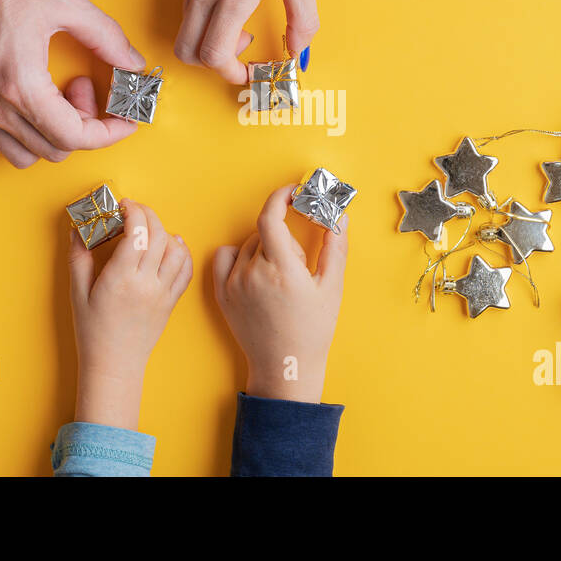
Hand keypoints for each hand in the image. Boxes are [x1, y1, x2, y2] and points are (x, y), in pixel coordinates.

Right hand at [0, 0, 145, 167]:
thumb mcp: (62, 1)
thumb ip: (105, 35)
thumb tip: (132, 62)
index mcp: (21, 87)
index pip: (74, 137)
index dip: (109, 133)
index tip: (125, 121)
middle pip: (54, 150)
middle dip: (83, 126)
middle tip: (84, 85)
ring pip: (24, 155)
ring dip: (52, 135)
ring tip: (57, 96)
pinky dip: (22, 137)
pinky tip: (32, 105)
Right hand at [67, 200, 192, 429]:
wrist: (114, 364)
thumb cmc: (93, 331)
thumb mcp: (77, 293)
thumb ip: (79, 257)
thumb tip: (78, 229)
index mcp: (121, 279)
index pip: (137, 232)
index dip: (132, 211)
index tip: (123, 205)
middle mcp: (146, 283)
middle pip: (158, 235)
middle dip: (147, 215)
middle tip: (134, 211)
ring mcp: (162, 292)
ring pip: (176, 250)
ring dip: (165, 232)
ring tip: (150, 228)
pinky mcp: (171, 301)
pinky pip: (185, 270)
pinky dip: (182, 253)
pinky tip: (171, 246)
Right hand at [174, 0, 317, 83]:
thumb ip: (302, 18)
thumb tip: (299, 50)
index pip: (213, 55)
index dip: (231, 73)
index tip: (251, 71)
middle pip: (187, 49)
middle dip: (213, 62)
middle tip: (243, 52)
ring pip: (187, 26)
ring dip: (210, 36)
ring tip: (242, 21)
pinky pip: (188, 3)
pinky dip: (207, 15)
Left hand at [212, 185, 347, 402]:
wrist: (284, 366)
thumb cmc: (311, 331)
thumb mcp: (331, 288)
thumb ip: (334, 248)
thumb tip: (338, 218)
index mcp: (282, 269)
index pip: (270, 217)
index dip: (280, 197)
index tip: (292, 193)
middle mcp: (253, 273)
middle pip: (265, 232)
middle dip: (284, 236)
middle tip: (298, 262)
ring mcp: (234, 284)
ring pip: (248, 245)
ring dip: (265, 248)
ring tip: (280, 276)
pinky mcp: (222, 295)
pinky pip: (225, 257)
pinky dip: (239, 256)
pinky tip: (254, 270)